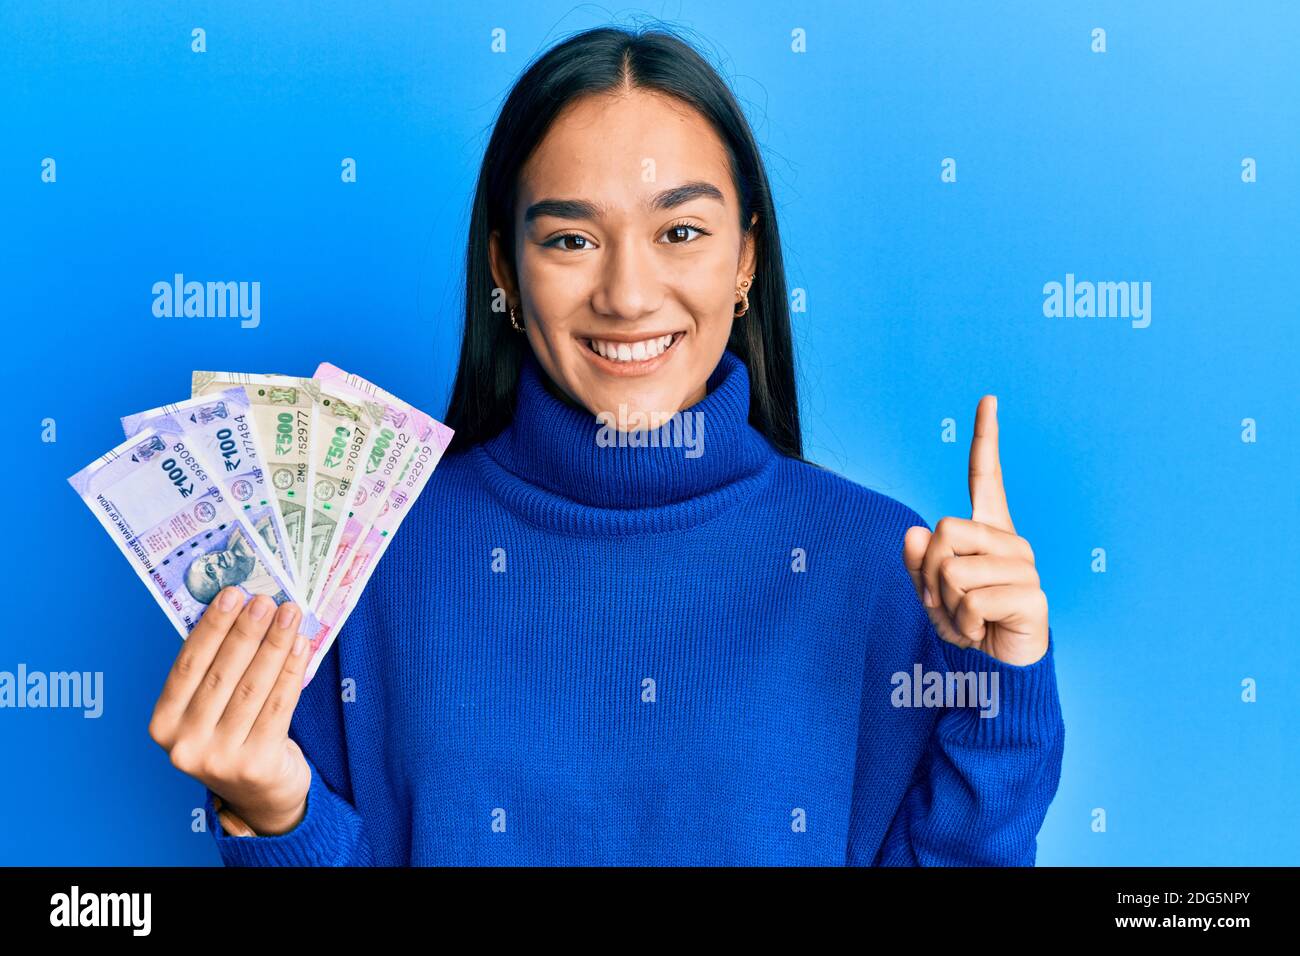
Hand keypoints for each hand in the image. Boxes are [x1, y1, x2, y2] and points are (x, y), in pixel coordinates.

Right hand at [148, 588, 312, 834]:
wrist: (261, 796)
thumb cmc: (234, 736)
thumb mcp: (210, 710)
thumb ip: (215, 670)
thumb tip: (241, 610)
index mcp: (164, 725)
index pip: (187, 666)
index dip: (211, 628)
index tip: (232, 594)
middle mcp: (185, 745)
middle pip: (222, 675)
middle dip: (247, 632)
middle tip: (266, 599)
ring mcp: (220, 759)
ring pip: (253, 688)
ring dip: (274, 645)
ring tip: (290, 615)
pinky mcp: (257, 765)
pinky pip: (279, 706)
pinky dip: (291, 671)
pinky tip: (300, 646)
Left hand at [902, 395, 1048, 666]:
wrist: (997, 669)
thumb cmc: (967, 624)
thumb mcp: (931, 591)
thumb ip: (918, 562)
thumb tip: (913, 533)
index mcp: (987, 532)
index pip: (985, 477)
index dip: (986, 438)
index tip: (988, 398)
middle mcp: (1009, 541)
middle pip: (943, 530)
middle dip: (929, 571)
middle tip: (946, 600)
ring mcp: (1024, 566)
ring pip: (953, 569)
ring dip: (946, 603)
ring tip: (968, 618)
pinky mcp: (1031, 595)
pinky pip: (971, 599)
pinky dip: (964, 623)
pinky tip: (983, 630)